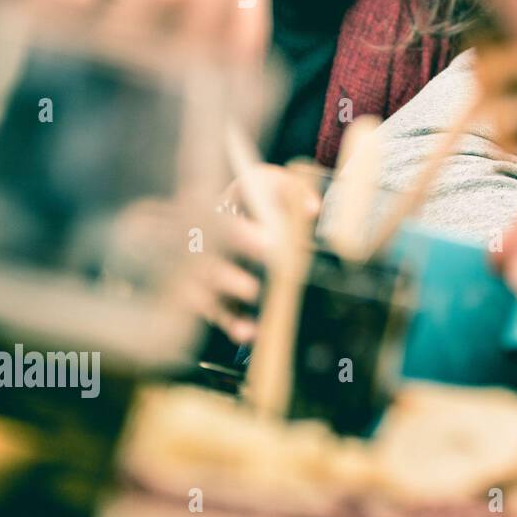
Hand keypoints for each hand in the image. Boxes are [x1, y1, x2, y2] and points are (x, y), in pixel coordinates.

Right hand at [197, 164, 321, 343]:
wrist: (235, 214)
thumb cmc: (252, 199)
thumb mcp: (267, 183)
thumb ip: (289, 188)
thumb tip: (312, 209)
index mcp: (215, 215)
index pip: (221, 225)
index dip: (241, 237)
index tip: (267, 242)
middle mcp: (204, 247)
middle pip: (207, 266)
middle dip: (227, 278)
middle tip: (252, 288)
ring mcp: (204, 275)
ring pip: (205, 296)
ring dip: (226, 309)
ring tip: (248, 320)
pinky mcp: (214, 298)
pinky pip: (218, 315)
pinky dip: (232, 325)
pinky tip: (249, 333)